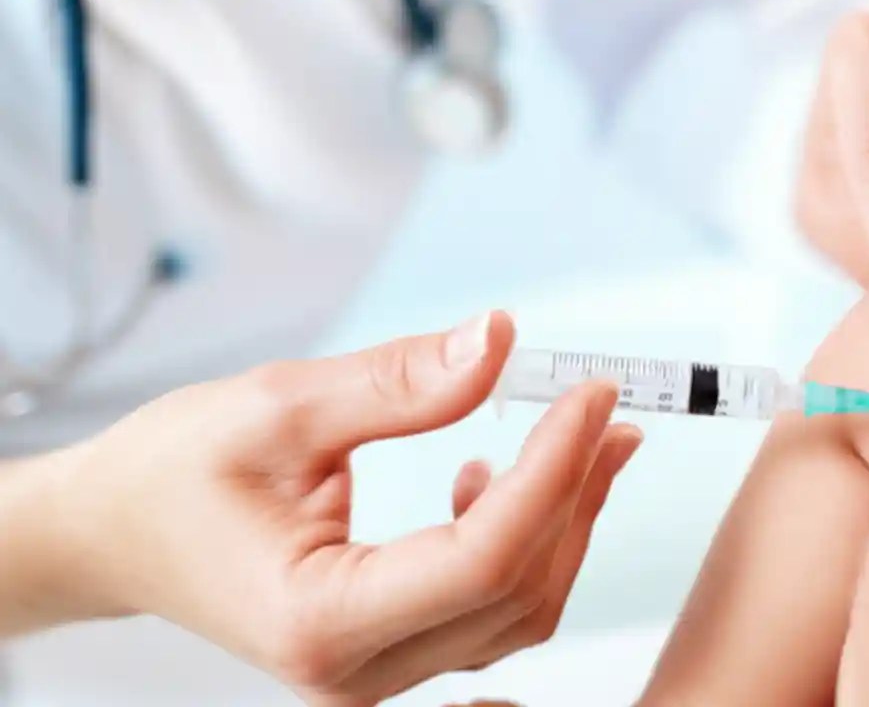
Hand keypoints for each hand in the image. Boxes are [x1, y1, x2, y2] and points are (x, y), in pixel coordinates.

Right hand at [39, 312, 640, 704]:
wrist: (116, 532)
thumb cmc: (172, 474)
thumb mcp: (278, 408)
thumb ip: (398, 383)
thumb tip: (500, 341)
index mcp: (320, 621)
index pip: (483, 555)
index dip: (554, 470)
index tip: (591, 393)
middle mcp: (356, 672)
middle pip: (517, 588)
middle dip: (576, 488)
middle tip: (605, 402)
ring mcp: (376, 673)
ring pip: (518, 606)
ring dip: (567, 516)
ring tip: (588, 432)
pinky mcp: (389, 650)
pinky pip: (489, 607)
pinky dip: (526, 541)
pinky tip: (502, 475)